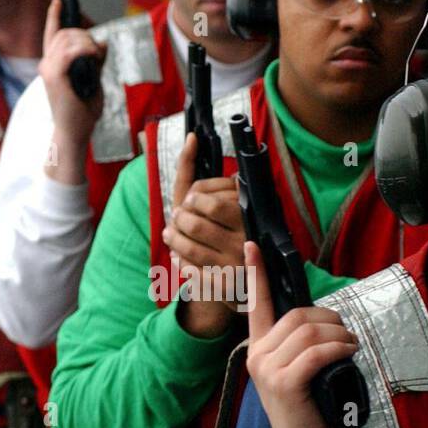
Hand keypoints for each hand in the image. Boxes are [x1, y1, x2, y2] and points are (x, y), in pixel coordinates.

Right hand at [40, 0, 105, 183]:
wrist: (74, 133)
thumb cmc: (82, 113)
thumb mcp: (93, 81)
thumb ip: (96, 62)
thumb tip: (104, 42)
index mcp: (52, 65)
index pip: (51, 34)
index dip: (54, 16)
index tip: (57, 1)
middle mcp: (46, 64)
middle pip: (65, 33)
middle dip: (86, 35)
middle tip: (99, 53)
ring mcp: (48, 69)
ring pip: (68, 39)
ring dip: (88, 42)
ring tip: (97, 57)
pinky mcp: (54, 76)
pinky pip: (70, 51)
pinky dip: (85, 49)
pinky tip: (94, 56)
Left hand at [165, 133, 244, 336]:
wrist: (256, 280)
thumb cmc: (241, 232)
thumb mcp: (237, 202)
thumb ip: (214, 176)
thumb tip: (191, 138)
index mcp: (248, 219)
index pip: (209, 203)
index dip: (193, 199)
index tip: (190, 199)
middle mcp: (243, 243)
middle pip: (194, 225)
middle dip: (179, 219)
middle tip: (176, 218)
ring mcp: (233, 268)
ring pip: (188, 249)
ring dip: (174, 239)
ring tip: (171, 234)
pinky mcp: (223, 289)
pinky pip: (190, 273)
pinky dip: (180, 263)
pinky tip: (179, 257)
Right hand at [244, 241, 357, 427]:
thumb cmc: (307, 411)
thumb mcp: (299, 373)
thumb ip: (300, 346)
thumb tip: (324, 322)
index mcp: (258, 349)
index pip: (256, 304)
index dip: (256, 273)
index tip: (253, 246)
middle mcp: (257, 356)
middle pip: (296, 316)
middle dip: (329, 319)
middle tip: (345, 336)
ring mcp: (268, 370)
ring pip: (309, 332)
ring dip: (339, 335)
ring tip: (349, 348)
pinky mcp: (285, 384)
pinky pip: (316, 352)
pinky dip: (338, 349)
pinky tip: (346, 355)